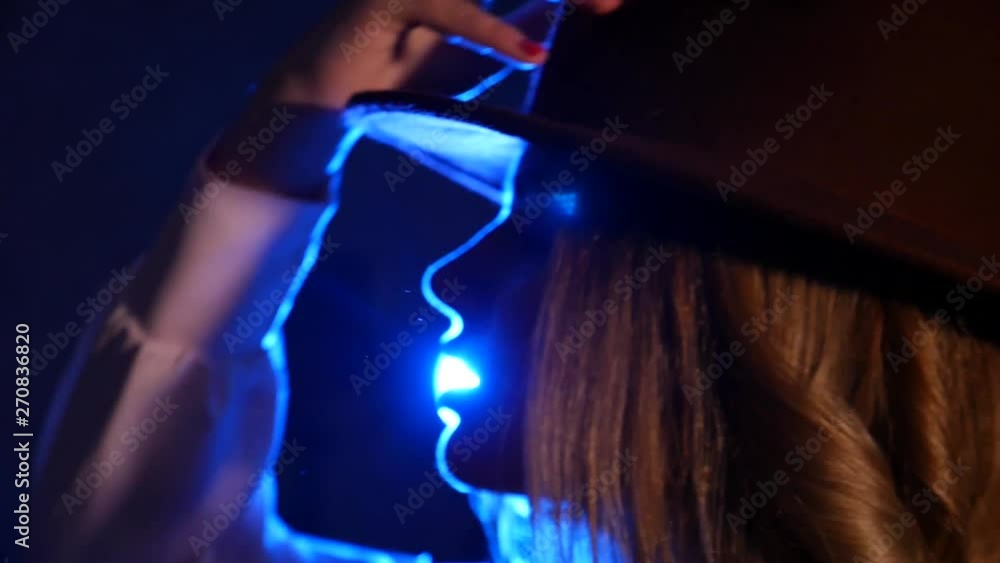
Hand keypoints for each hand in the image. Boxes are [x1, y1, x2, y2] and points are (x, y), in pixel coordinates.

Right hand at [255, 0, 624, 108]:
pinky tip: (531, 56)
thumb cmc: (405, 76)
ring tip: (598, 6)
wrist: (332, 103)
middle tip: (613, 2)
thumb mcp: (479, 54)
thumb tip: (568, 14)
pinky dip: (494, 33)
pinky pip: (451, 8)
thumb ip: (521, 25)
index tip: (615, 5)